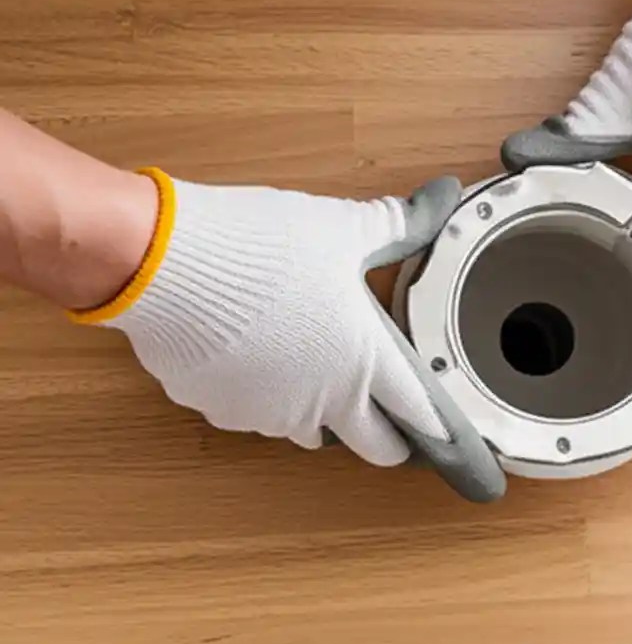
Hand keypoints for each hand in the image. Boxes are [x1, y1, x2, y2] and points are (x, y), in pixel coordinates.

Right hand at [76, 170, 504, 501]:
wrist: (163, 261)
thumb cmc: (261, 246)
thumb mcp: (344, 227)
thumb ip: (399, 223)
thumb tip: (443, 197)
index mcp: (365, 362)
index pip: (420, 416)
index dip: (443, 429)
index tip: (456, 438)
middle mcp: (324, 401)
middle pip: (375, 447)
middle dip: (390, 436)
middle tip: (392, 415)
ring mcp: (270, 412)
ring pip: (313, 432)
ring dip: (324, 412)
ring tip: (319, 368)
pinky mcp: (221, 410)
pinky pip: (257, 414)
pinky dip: (266, 396)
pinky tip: (259, 356)